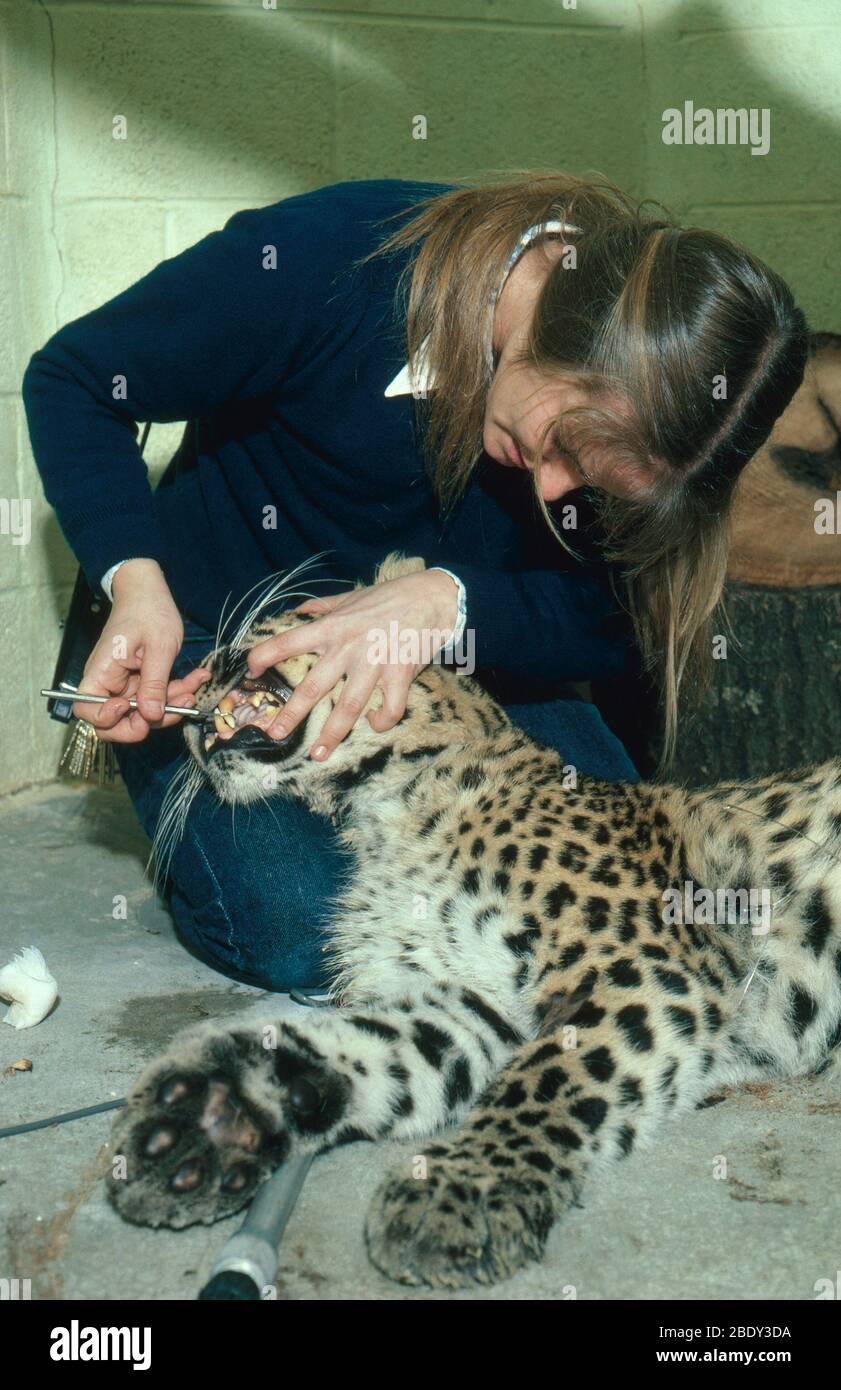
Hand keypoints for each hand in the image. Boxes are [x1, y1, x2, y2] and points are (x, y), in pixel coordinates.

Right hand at [71, 559, 210, 742]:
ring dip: (171, 706)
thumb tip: (149, 715)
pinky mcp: (140, 683)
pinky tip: (195, 680)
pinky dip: (176, 693)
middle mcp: (108, 682)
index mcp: (102, 670)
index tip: (130, 707)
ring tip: (193, 688)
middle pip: (116, 722)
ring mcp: (125, 684)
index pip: (87, 710)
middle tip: (176, 710)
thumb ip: (154, 683)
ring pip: (143, 713)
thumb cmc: (149, 610)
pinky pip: (156, 699)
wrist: (149, 591)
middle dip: (147, 723)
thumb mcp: (159, 647)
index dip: (106, 719)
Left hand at [245, 570, 458, 760]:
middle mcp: (349, 648)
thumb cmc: (390, 597)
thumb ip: (323, 606)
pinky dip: (381, 721)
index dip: (266, 654)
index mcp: (333, 628)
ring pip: (348, 707)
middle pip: (313, 686)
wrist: (433, 598)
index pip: (289, 641)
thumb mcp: (352, 596)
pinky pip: (390, 708)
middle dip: (291, 713)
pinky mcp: (400, 675)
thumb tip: (298, 610)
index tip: (250, 669)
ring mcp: (375, 664)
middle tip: (273, 734)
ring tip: (317, 754)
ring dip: (331, 734)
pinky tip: (373, 723)